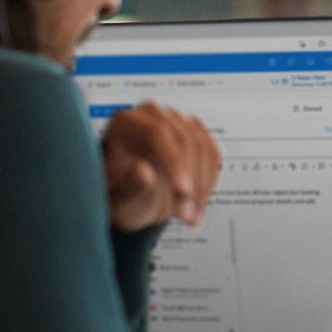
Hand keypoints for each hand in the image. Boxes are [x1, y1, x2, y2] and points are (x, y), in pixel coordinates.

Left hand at [103, 103, 221, 231]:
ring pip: (204, 147)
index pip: (158, 132)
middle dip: (192, 179)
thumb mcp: (118, 197)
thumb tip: (145, 173)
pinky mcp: (196, 135)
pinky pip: (213, 155)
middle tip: (186, 212)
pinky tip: (198, 205)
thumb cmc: (118, 194)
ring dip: (203, 185)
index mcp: (127, 123)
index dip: (174, 162)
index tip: (183, 191)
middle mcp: (154, 117)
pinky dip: (209, 182)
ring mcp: (177, 123)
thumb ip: (130, 185)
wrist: (131, 198)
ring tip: (191, 215)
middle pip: (185, 138)